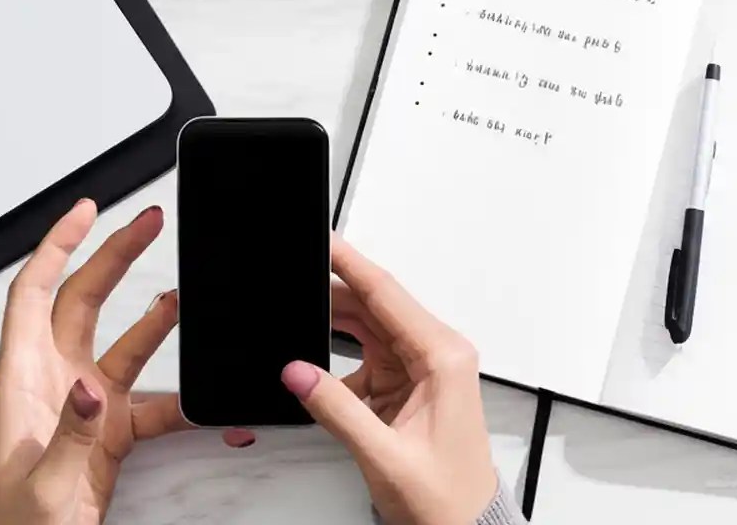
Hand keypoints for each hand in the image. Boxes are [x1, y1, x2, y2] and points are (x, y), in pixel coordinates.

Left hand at [0, 201, 251, 524]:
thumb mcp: (39, 484)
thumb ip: (70, 434)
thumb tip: (91, 388)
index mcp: (22, 380)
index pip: (33, 293)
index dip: (56, 246)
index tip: (85, 211)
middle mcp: (53, 381)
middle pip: (83, 300)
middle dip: (114, 257)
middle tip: (148, 224)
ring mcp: (83, 406)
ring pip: (123, 344)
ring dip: (155, 319)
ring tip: (186, 296)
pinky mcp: (109, 434)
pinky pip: (152, 403)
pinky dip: (182, 399)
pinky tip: (204, 398)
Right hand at [283, 236, 498, 524]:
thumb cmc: (446, 497)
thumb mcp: (384, 455)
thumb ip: (336, 410)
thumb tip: (298, 372)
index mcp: (442, 357)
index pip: (387, 293)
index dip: (351, 263)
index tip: (324, 239)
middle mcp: (436, 353)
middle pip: (374, 303)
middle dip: (331, 293)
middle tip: (290, 280)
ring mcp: (421, 365)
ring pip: (368, 324)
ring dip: (332, 322)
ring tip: (295, 315)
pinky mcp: (407, 380)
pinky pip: (367, 350)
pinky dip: (338, 352)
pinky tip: (315, 357)